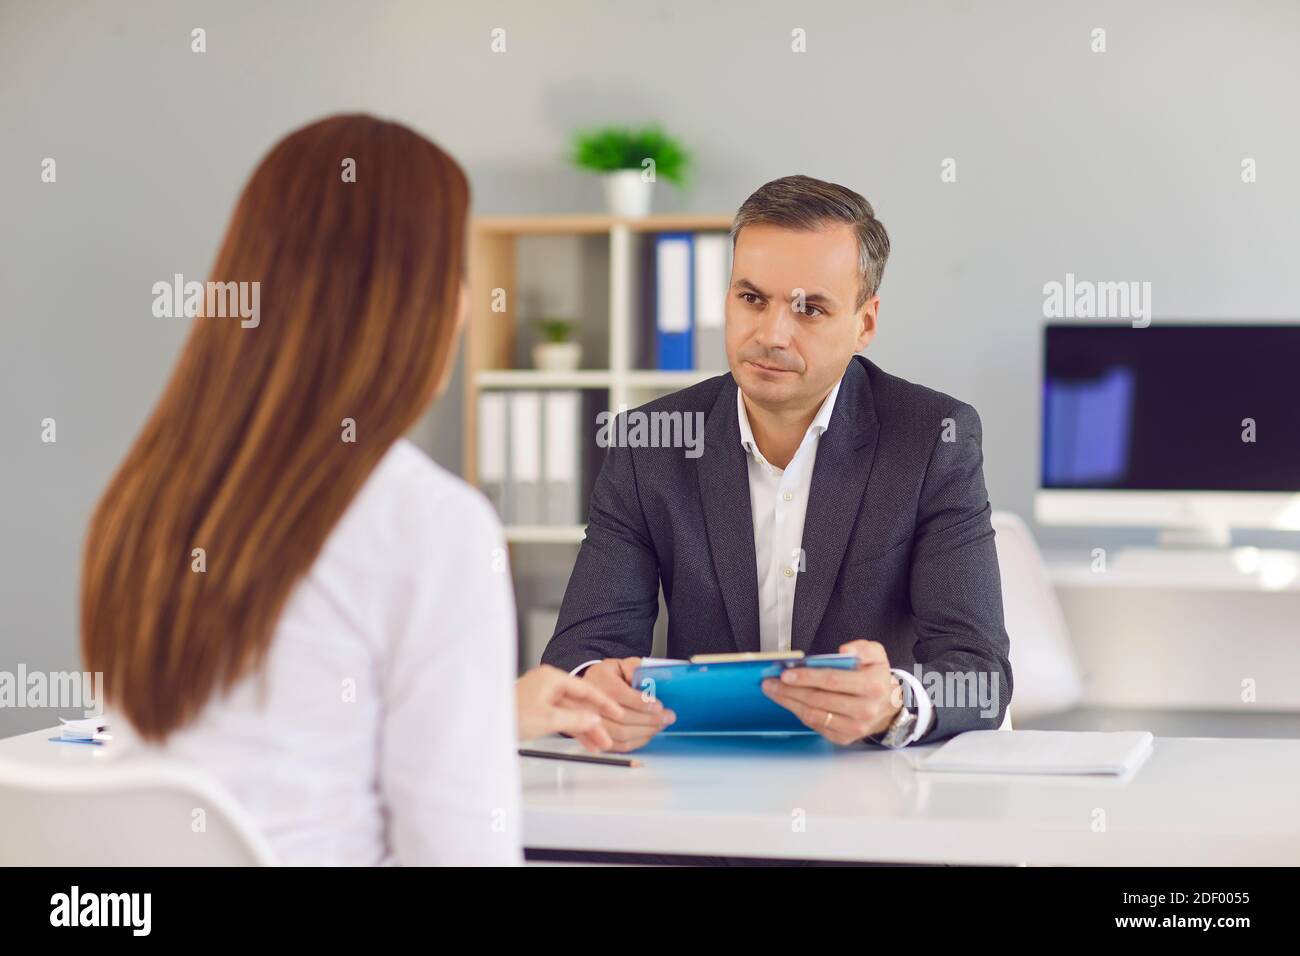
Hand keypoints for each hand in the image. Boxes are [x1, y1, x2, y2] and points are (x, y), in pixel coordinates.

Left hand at [515, 665, 623, 751]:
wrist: (485, 724)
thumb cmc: (511, 715)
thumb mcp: (547, 719)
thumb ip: (575, 718)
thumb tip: (595, 719)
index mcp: (551, 678)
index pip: (585, 689)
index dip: (604, 702)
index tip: (618, 712)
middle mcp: (548, 684)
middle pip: (579, 703)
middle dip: (595, 722)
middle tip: (609, 738)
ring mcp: (543, 697)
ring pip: (571, 713)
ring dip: (585, 729)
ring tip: (600, 746)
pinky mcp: (538, 709)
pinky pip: (561, 718)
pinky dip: (572, 729)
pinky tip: (584, 742)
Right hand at [580, 657, 675, 751]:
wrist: (587, 692)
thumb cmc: (608, 678)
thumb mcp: (621, 664)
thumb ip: (634, 667)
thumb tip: (646, 679)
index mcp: (601, 680)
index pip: (621, 694)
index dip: (642, 703)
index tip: (659, 706)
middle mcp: (592, 702)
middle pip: (622, 717)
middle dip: (650, 719)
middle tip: (667, 717)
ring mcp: (592, 722)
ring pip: (621, 733)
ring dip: (645, 731)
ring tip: (660, 725)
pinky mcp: (596, 738)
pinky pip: (618, 745)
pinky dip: (637, 742)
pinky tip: (647, 734)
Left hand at [761, 640, 903, 744]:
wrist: (888, 706)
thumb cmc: (876, 678)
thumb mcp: (876, 655)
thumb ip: (863, 648)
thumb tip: (844, 651)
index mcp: (872, 686)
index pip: (832, 680)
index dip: (807, 677)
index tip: (786, 673)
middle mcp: (864, 709)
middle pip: (818, 699)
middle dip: (790, 690)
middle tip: (771, 682)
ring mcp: (854, 726)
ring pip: (814, 714)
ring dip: (789, 702)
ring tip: (774, 691)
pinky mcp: (844, 737)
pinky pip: (816, 725)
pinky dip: (799, 712)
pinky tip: (789, 702)